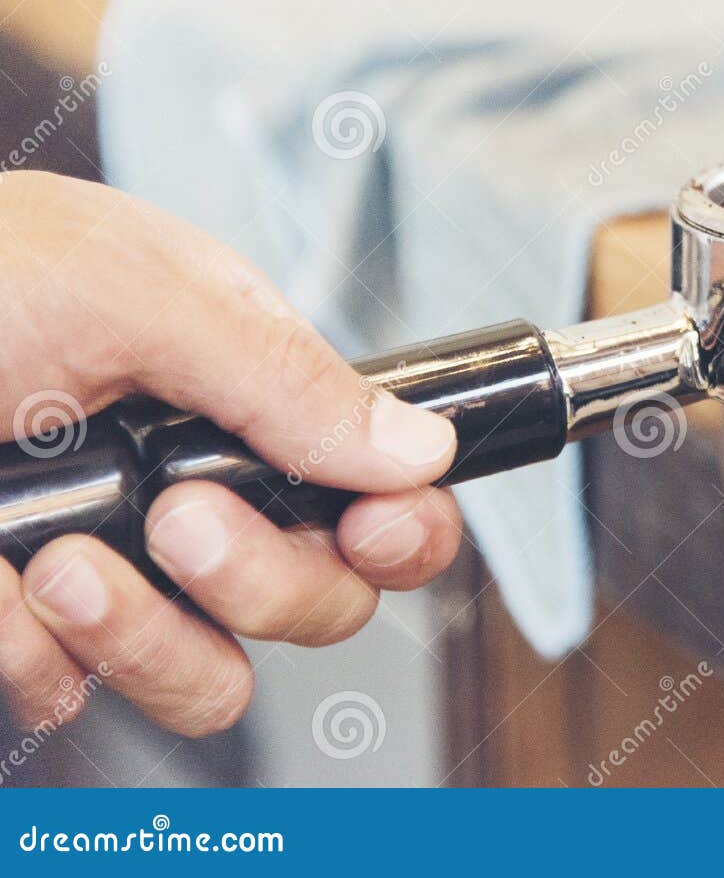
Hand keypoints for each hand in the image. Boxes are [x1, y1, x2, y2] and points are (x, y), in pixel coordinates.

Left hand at [0, 172, 461, 737]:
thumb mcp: (130, 291)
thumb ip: (283, 378)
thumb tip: (422, 451)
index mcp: (248, 397)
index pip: (384, 490)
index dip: (404, 529)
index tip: (370, 531)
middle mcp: (202, 489)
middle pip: (325, 600)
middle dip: (262, 578)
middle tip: (180, 522)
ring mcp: (122, 567)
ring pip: (216, 676)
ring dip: (146, 634)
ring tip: (54, 564)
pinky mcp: (34, 628)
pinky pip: (79, 693)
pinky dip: (31, 650)